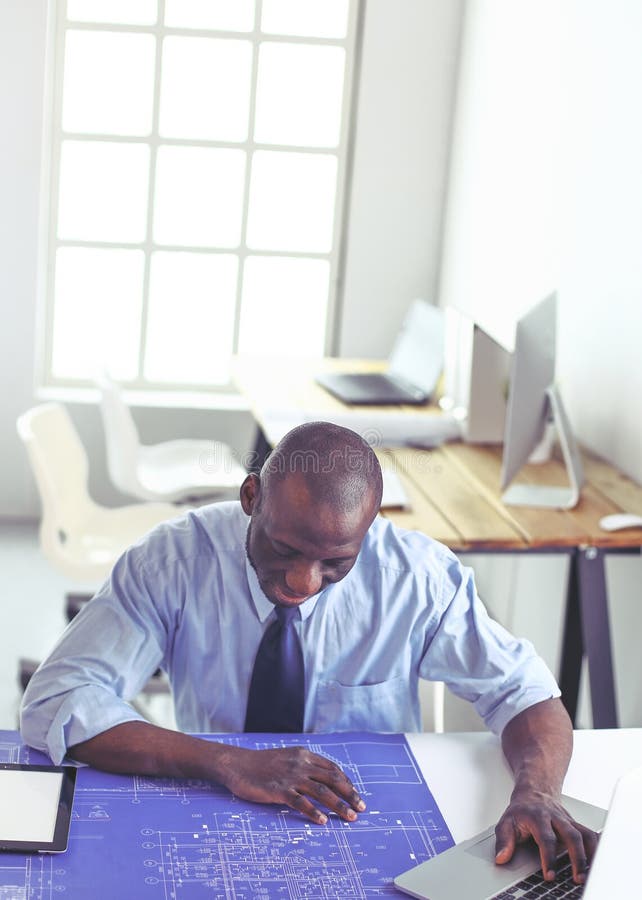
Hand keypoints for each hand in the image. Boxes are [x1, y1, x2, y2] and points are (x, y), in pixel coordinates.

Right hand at [219, 746, 365, 823]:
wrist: (237, 764)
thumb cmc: (262, 764)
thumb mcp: (287, 757)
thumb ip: (304, 765)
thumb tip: (322, 778)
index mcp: (304, 755)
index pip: (332, 769)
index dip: (346, 783)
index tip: (355, 795)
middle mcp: (301, 764)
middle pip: (332, 779)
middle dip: (349, 794)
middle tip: (361, 808)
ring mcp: (291, 777)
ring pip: (322, 791)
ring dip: (339, 805)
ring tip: (350, 817)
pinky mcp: (279, 790)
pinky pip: (301, 802)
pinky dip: (314, 812)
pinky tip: (323, 821)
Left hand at [494, 789, 598, 883]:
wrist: (534, 791)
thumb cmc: (521, 810)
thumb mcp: (506, 821)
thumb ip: (503, 840)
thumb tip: (501, 858)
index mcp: (538, 817)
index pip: (546, 838)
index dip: (549, 858)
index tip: (550, 875)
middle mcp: (556, 818)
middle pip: (571, 835)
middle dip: (576, 858)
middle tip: (577, 877)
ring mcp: (567, 821)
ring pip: (584, 835)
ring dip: (589, 855)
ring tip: (589, 874)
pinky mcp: (575, 825)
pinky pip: (590, 835)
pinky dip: (596, 848)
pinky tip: (597, 862)